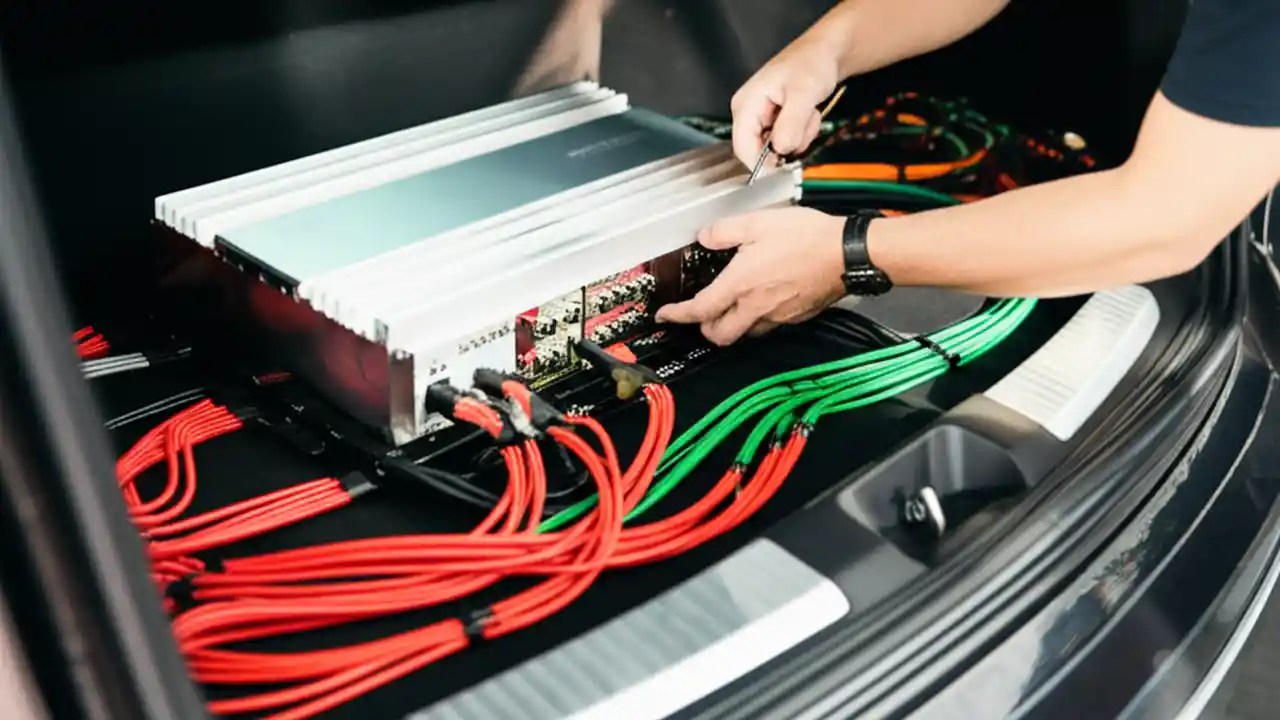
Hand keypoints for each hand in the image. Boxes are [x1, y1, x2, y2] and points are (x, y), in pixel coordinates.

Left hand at [655, 207, 846, 345]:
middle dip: (705, 328)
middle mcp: (755, 307)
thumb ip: (725, 231)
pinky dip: (757, 319)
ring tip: (733, 305)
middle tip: (701, 313)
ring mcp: (777, 316)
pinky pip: (768, 326)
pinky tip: (762, 299)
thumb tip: (705, 237)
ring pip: (744, 333)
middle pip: (719, 335)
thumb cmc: (805, 237)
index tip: (665, 315)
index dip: (677, 316)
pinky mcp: (795, 317)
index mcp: (740, 284)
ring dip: (732, 324)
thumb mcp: (757, 222)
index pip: (699, 310)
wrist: (846, 253)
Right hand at [731, 36, 841, 167]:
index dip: (762, 165)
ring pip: (777, 148)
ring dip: (798, 137)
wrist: (825, 53)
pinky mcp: (774, 122)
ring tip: (808, 113)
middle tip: (805, 124)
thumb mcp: (803, 92)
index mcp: (746, 105)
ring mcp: (761, 119)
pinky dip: (801, 133)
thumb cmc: (811, 63)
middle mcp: (748, 114)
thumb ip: (790, 123)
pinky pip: (786, 141)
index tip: (785, 170)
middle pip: (760, 151)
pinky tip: (807, 114)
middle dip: (787, 144)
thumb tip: (781, 149)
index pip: (743, 148)